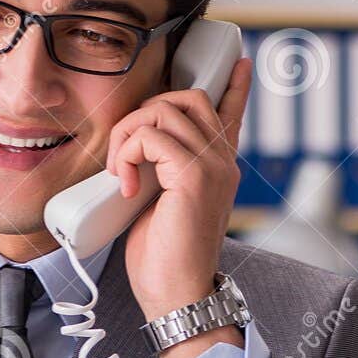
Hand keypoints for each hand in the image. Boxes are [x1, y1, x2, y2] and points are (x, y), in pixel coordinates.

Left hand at [108, 55, 252, 357]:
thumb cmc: (164, 259)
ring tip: (121, 171)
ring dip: (127, 135)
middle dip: (143, 113)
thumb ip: (159, 172)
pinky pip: (151, 137)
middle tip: (124, 152)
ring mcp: (212, 167)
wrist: (177, 295)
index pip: (231, 114)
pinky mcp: (193, 176)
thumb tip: (134, 152)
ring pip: (163, 112)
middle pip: (186, 99)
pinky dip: (127, 154)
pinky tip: (125, 184)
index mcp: (218, 168)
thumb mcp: (159, 205)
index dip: (234, 85)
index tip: (237, 62)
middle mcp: (222, 162)